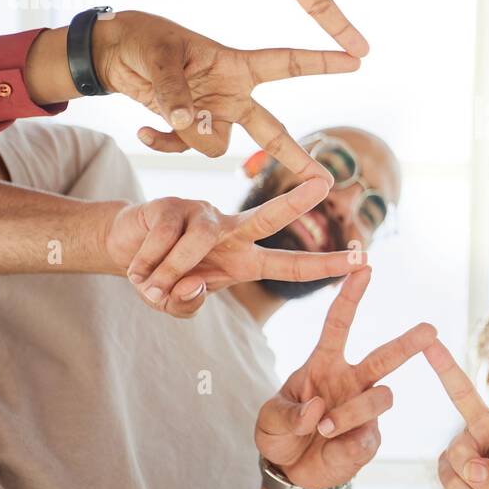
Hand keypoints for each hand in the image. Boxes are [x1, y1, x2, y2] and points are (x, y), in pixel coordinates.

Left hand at [89, 9, 351, 171]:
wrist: (116, 52)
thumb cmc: (144, 40)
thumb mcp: (159, 60)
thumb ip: (175, 93)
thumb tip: (186, 124)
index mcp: (236, 66)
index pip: (286, 63)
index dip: (321, 63)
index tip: (356, 61)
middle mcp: (232, 94)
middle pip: (272, 130)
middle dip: (296, 157)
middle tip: (324, 182)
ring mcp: (213, 113)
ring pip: (216, 147)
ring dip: (190, 140)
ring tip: (164, 116)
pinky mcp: (191, 127)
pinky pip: (187, 149)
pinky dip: (166, 144)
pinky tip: (143, 132)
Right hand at [104, 176, 362, 315]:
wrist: (124, 252)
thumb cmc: (162, 278)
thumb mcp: (176, 304)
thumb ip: (187, 304)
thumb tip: (192, 285)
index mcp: (245, 260)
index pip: (292, 265)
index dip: (326, 265)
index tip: (363, 260)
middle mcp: (232, 231)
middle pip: (269, 214)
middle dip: (297, 200)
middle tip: (325, 183)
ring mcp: (204, 213)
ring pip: (199, 240)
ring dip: (170, 270)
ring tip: (150, 283)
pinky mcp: (173, 204)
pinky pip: (164, 237)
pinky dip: (148, 261)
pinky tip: (138, 266)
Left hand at [255, 269, 435, 488]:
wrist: (292, 474)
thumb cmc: (281, 434)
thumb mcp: (269, 421)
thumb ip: (288, 414)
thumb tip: (318, 410)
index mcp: (324, 364)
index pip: (339, 324)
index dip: (350, 295)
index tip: (364, 266)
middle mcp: (351, 381)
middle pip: (384, 357)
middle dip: (408, 343)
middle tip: (429, 331)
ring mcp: (365, 410)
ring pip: (379, 397)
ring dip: (349, 413)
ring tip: (324, 428)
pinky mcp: (370, 439)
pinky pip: (367, 436)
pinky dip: (346, 444)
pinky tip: (334, 449)